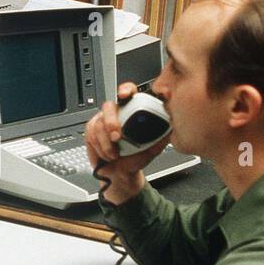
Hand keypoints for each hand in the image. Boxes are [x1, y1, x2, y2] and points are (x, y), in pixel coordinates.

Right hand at [85, 82, 168, 204]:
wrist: (121, 174)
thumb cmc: (135, 159)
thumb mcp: (153, 149)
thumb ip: (162, 136)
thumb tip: (172, 126)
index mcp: (132, 112)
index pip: (129, 92)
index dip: (126, 90)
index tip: (126, 95)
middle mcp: (116, 114)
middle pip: (108, 107)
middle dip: (111, 122)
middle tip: (117, 137)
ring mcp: (102, 121)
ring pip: (99, 123)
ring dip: (107, 143)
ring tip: (115, 154)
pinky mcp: (91, 131)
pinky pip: (91, 134)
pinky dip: (100, 147)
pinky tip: (107, 154)